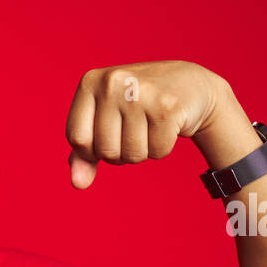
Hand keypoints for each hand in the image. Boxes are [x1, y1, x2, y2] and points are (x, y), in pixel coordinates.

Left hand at [65, 61, 227, 188]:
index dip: (92, 150)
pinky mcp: (167, 106)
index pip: (77, 138)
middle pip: (105, 151)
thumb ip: (84, 154)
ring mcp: (141, 92)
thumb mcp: (104, 124)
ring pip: (132, 154)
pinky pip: (157, 151)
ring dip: (142, 152)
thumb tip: (78, 184)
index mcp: (90, 82)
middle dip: (120, 153)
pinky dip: (162, 148)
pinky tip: (167, 126)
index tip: (108, 136)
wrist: (190, 85)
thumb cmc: (137, 107)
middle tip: (134, 131)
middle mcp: (113, 82)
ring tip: (150, 127)